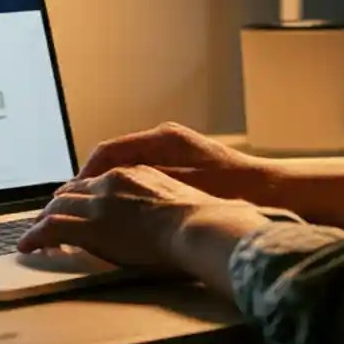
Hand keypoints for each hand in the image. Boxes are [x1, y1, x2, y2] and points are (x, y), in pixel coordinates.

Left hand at [17, 165, 272, 278]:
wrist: (200, 226)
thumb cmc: (207, 219)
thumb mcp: (188, 196)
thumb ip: (172, 199)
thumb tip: (181, 215)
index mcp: (136, 172)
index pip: (100, 179)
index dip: (85, 192)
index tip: (78, 203)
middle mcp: (113, 181)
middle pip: (75, 190)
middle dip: (59, 204)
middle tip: (47, 218)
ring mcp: (99, 202)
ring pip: (58, 206)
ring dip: (43, 220)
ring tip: (33, 235)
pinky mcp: (89, 225)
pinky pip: (52, 229)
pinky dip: (35, 237)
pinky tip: (28, 246)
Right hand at [73, 122, 270, 201]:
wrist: (271, 190)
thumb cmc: (232, 191)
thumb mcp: (183, 190)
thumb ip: (144, 186)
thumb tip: (106, 189)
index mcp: (163, 140)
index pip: (109, 150)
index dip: (86, 172)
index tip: (71, 192)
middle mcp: (165, 138)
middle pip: (115, 155)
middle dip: (92, 177)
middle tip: (73, 201)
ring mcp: (173, 147)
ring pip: (127, 162)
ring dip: (108, 181)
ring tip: (91, 204)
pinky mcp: (181, 160)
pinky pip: (142, 169)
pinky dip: (126, 184)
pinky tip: (121, 205)